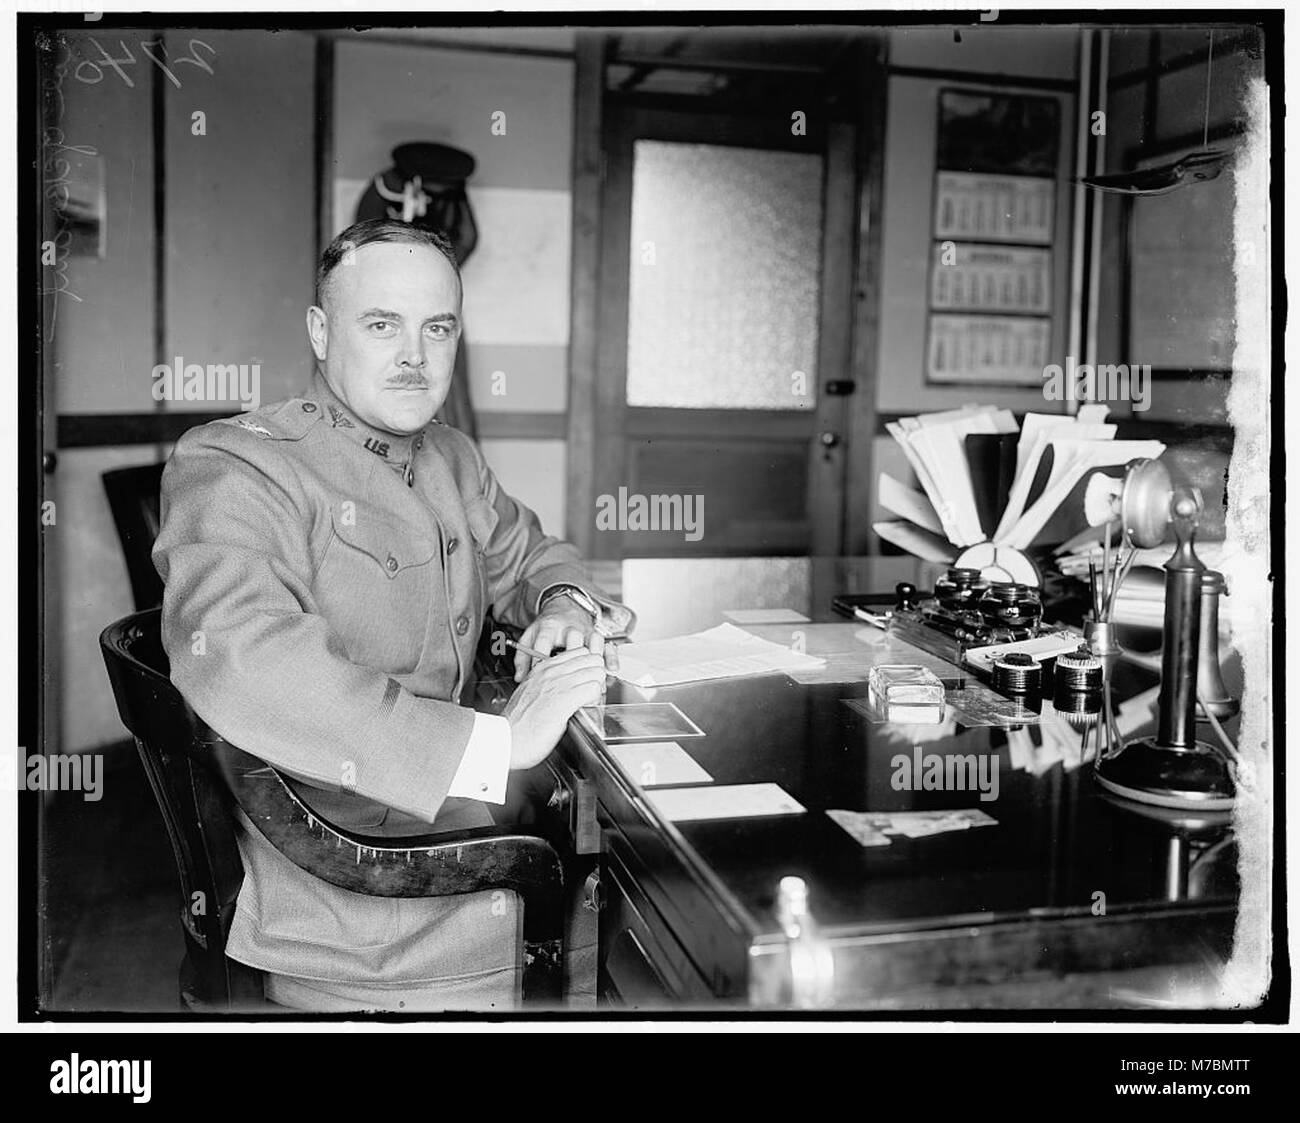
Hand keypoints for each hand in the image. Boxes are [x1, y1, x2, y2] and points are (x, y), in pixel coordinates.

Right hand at [501, 647, 606, 769]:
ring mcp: (558, 685)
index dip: (588, 666)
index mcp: (543, 668)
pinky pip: (593, 688)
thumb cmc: (517, 723)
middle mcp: (551, 673)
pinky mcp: (564, 701)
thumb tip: (568, 684)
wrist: (505, 740)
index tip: (586, 679)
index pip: (579, 652)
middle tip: (592, 690)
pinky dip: (595, 698)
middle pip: (592, 658)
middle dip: (596, 674)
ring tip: (589, 700)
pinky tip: (586, 707)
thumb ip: (548, 683)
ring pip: (596, 671)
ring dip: (597, 687)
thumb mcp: (531, 692)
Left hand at [513, 597, 619, 681]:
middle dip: (571, 657)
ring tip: (595, 677)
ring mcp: (585, 630)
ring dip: (595, 658)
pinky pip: (607, 645)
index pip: (544, 643)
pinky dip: (610, 657)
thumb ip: (522, 657)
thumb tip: (520, 677)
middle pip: (572, 638)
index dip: (541, 662)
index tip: (540, 680)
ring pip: (592, 641)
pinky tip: (611, 670)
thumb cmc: (547, 627)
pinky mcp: (597, 635)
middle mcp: (568, 627)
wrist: (565, 607)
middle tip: (569, 679)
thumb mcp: (530, 636)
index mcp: (549, 627)